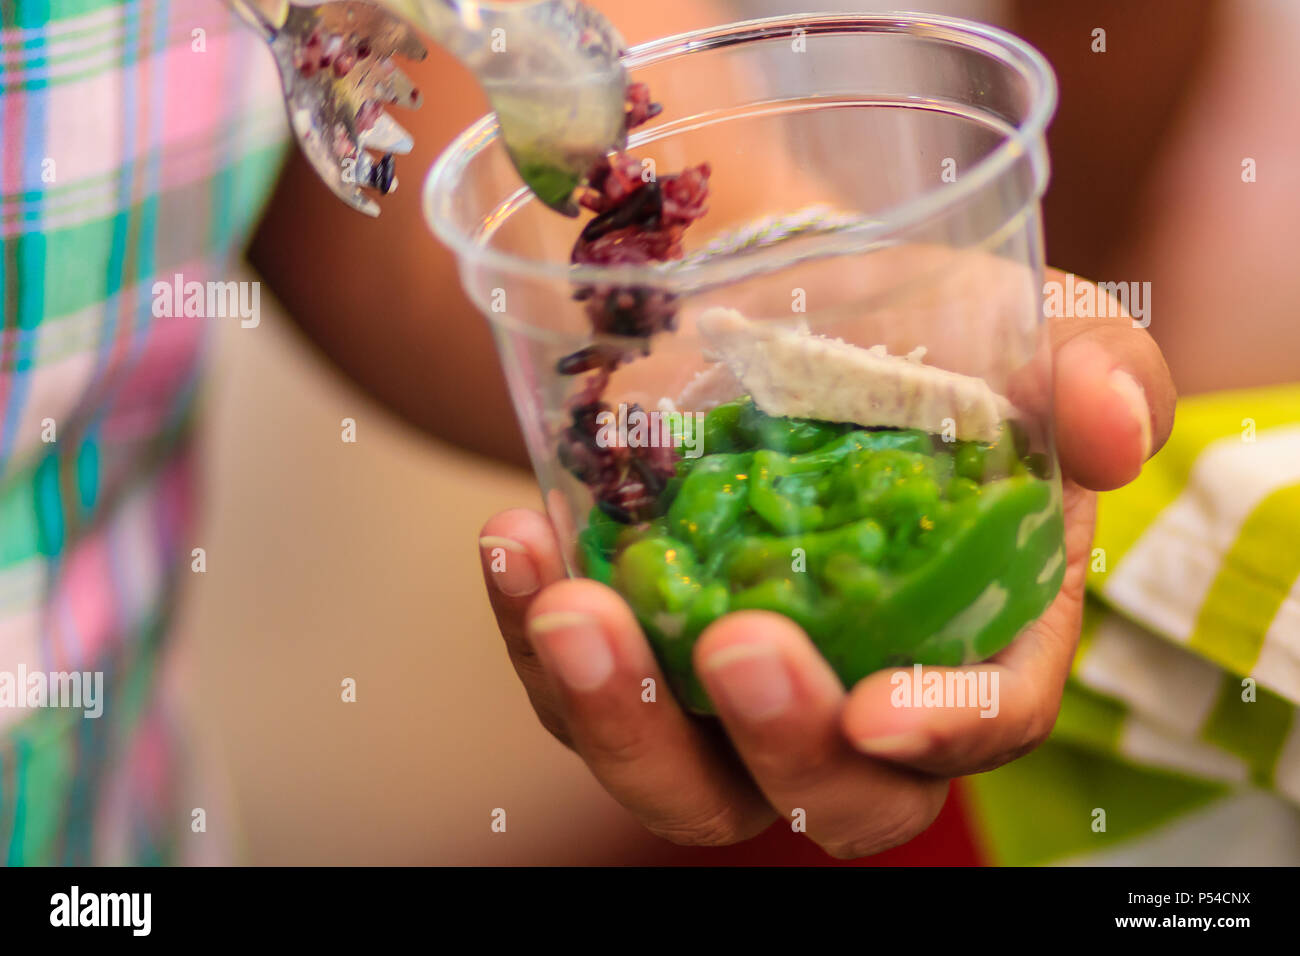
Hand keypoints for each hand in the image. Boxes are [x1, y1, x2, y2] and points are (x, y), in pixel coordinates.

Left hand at [476, 269, 1174, 857]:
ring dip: (616, 716)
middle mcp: (857, 685)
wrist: (784, 303)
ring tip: (571, 608)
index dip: (943, 733)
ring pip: (680, 774)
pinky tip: (515, 542)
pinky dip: (531, 628)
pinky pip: (577, 687)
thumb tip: (1116, 429)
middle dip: (778, 745)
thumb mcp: (1022, 320)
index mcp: (980, 628)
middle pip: (828, 791)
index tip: (877, 708)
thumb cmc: (922, 327)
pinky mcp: (637, 655)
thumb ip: (1094, 366)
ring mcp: (733, 688)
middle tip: (732, 644)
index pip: (985, 719)